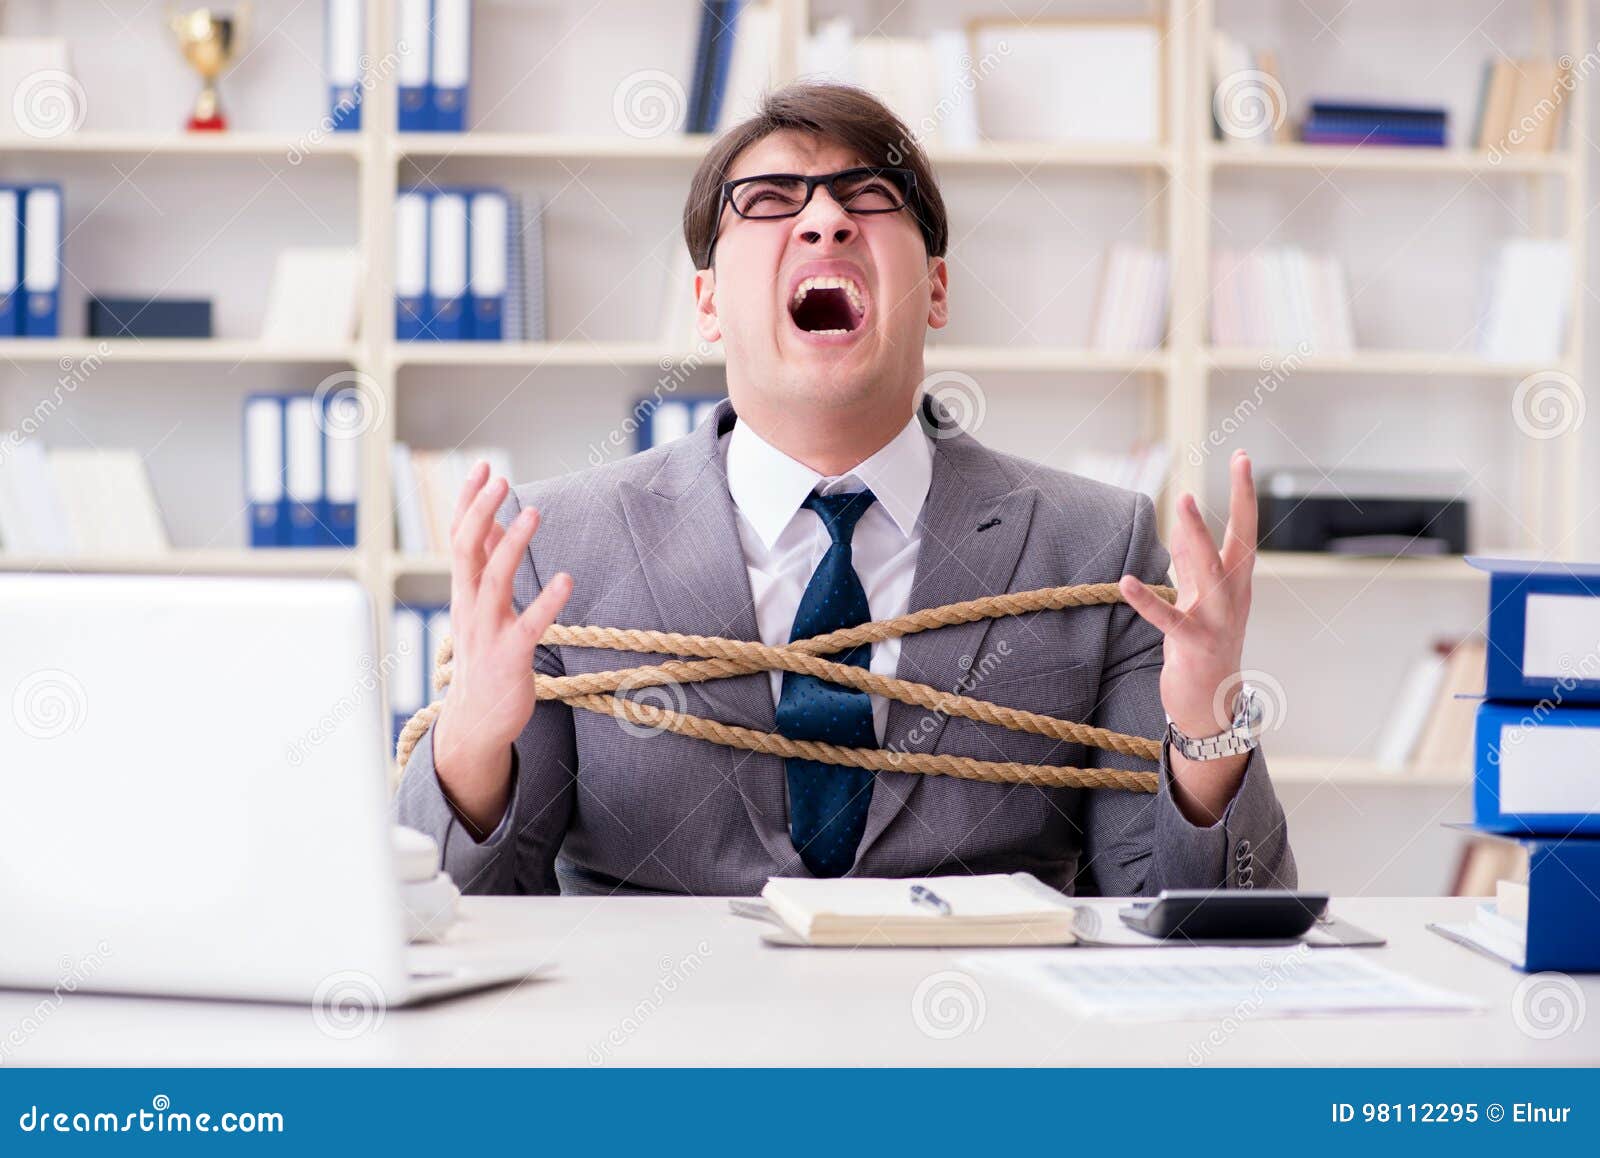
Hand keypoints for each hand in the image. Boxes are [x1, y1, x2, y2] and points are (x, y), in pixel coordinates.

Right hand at [432, 461, 571, 834]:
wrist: (477, 721)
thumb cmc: (485, 657)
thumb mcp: (481, 607)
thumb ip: (488, 567)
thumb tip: (499, 524)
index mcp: (462, 592)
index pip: (458, 538)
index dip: (468, 502)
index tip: (484, 467)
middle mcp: (468, 607)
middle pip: (466, 551)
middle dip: (480, 513)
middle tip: (501, 479)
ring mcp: (487, 633)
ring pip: (494, 581)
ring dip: (512, 545)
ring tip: (533, 512)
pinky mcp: (510, 658)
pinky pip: (528, 627)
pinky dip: (545, 602)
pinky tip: (566, 579)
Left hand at [1118, 450, 1255, 822]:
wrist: (1212, 707)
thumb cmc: (1205, 647)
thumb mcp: (1201, 600)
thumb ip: (1192, 564)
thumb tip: (1182, 525)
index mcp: (1237, 583)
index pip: (1245, 531)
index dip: (1244, 494)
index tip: (1243, 455)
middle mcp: (1234, 597)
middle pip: (1241, 542)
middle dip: (1239, 502)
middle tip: (1238, 461)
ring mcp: (1218, 621)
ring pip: (1210, 571)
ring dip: (1196, 537)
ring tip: (1183, 501)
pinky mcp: (1193, 645)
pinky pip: (1169, 618)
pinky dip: (1148, 599)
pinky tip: (1127, 581)